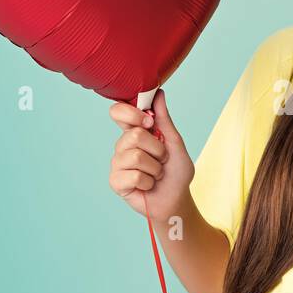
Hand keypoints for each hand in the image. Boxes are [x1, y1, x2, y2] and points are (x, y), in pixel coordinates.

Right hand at [109, 88, 193, 224]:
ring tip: (156, 174)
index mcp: (134, 132)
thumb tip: (158, 93)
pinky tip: (148, 185)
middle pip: (133, 135)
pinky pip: (133, 176)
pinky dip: (148, 182)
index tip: (149, 122)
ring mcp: (117, 163)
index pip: (118, 111)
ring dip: (155, 168)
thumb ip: (164, 119)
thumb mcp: (174, 142)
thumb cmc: (176, 172)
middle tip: (161, 159)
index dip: (132, 113)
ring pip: (136, 156)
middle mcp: (123, 145)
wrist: (176, 199)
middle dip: (157, 149)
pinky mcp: (115, 181)